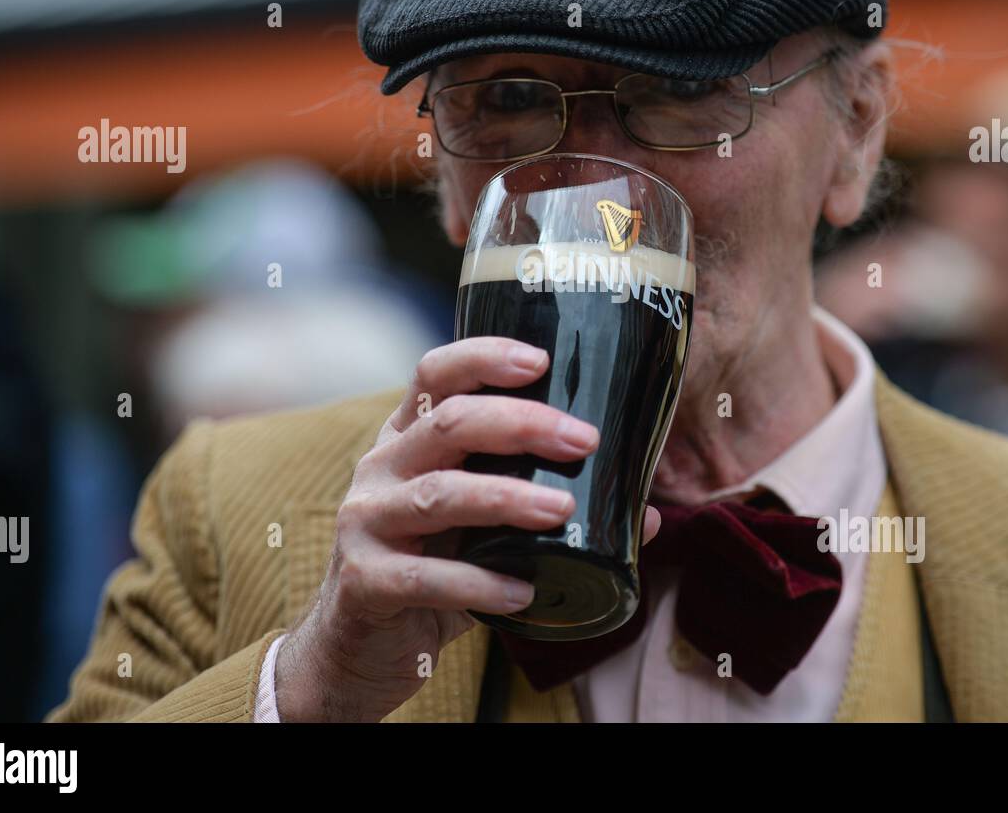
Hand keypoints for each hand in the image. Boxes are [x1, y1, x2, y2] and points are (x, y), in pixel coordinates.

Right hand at [274, 336, 658, 721]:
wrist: (360, 651)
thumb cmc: (434, 574)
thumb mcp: (483, 534)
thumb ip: (547, 513)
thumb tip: (647, 515)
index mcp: (407, 439)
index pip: (437, 374)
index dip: (485, 357)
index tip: (542, 360)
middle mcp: (381, 467)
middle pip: (449, 423)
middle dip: (522, 424)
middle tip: (583, 440)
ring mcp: (365, 522)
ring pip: (440, 493)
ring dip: (507, 498)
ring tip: (562, 510)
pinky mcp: (365, 581)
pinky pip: (426, 577)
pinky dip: (480, 584)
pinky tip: (524, 592)